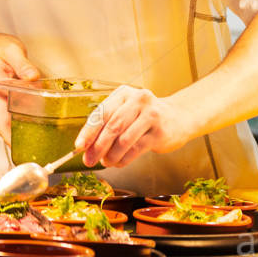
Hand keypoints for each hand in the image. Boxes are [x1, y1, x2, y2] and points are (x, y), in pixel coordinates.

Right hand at [0, 33, 41, 140]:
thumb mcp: (11, 51)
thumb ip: (22, 63)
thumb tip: (33, 77)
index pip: (0, 120)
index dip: (8, 137)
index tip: (18, 150)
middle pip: (7, 127)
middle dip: (19, 142)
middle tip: (37, 154)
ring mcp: (5, 102)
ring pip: (13, 123)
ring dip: (25, 134)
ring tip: (44, 146)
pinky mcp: (13, 100)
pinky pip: (20, 115)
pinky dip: (30, 123)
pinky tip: (44, 128)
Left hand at [76, 85, 191, 168]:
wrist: (179, 116)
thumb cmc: (144, 116)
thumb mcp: (125, 112)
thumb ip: (106, 126)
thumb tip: (85, 147)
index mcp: (124, 93)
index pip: (102, 113)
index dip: (88, 131)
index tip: (78, 146)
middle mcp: (138, 101)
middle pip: (112, 126)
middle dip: (98, 146)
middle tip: (89, 160)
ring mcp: (151, 116)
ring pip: (124, 140)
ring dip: (111, 155)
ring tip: (105, 162)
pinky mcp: (160, 132)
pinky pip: (136, 149)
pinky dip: (124, 159)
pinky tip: (118, 163)